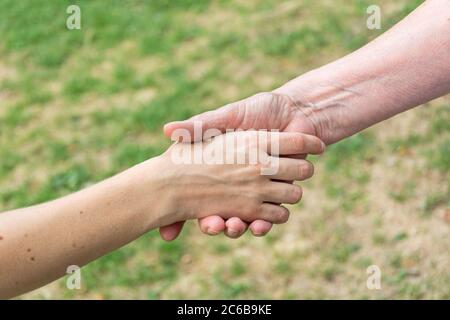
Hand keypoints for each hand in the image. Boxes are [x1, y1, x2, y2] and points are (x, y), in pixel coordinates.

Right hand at [159, 92, 320, 239]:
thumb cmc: (258, 110)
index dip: (200, 213)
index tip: (198, 219)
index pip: (203, 198)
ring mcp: (262, 190)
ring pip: (249, 221)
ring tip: (233, 225)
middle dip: (222, 225)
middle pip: (228, 218)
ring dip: (244, 225)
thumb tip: (166, 130)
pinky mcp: (281, 192)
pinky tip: (258, 224)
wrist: (294, 111)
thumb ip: (200, 124)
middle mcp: (243, 183)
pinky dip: (267, 222)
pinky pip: (274, 216)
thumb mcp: (225, 118)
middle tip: (213, 226)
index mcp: (226, 168)